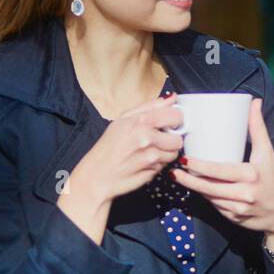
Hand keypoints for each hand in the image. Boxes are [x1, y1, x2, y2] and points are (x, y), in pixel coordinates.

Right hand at [70, 94, 184, 204]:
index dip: (175, 121)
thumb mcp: (123, 119)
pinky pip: (165, 166)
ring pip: (174, 154)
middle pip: (178, 139)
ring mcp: (149, 156)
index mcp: (140, 120)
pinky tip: (144, 163)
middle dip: (171, 141)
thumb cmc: (108, 146)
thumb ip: (150, 107)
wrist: (96, 174)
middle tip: (157, 142)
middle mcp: (146, 137)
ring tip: (148, 153)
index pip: (175, 116)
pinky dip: (158, 166)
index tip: (169, 125)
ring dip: (164, 155)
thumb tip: (172, 98)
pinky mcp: (151, 171)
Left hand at [170, 97, 273, 236]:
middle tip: (174, 169)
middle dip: (188, 179)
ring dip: (194, 188)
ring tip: (179, 177)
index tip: (184, 160)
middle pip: (208, 186)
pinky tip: (197, 189)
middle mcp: (244, 194)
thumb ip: (258, 127)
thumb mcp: (267, 153)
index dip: (199, 166)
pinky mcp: (234, 219)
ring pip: (209, 197)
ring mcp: (238, 209)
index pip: (218, 171)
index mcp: (251, 175)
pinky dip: (205, 197)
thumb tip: (254, 102)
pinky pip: (214, 206)